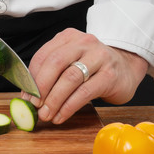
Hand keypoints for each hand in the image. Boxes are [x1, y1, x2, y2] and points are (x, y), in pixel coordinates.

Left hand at [21, 28, 148, 124]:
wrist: (127, 67)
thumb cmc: (94, 66)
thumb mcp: (73, 61)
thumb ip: (53, 73)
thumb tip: (29, 96)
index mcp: (69, 37)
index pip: (43, 55)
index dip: (31, 78)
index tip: (25, 96)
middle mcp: (83, 43)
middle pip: (55, 63)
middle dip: (41, 87)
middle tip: (34, 106)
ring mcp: (99, 57)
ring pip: (70, 78)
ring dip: (54, 100)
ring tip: (46, 114)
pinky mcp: (110, 75)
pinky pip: (84, 92)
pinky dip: (69, 106)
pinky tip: (61, 116)